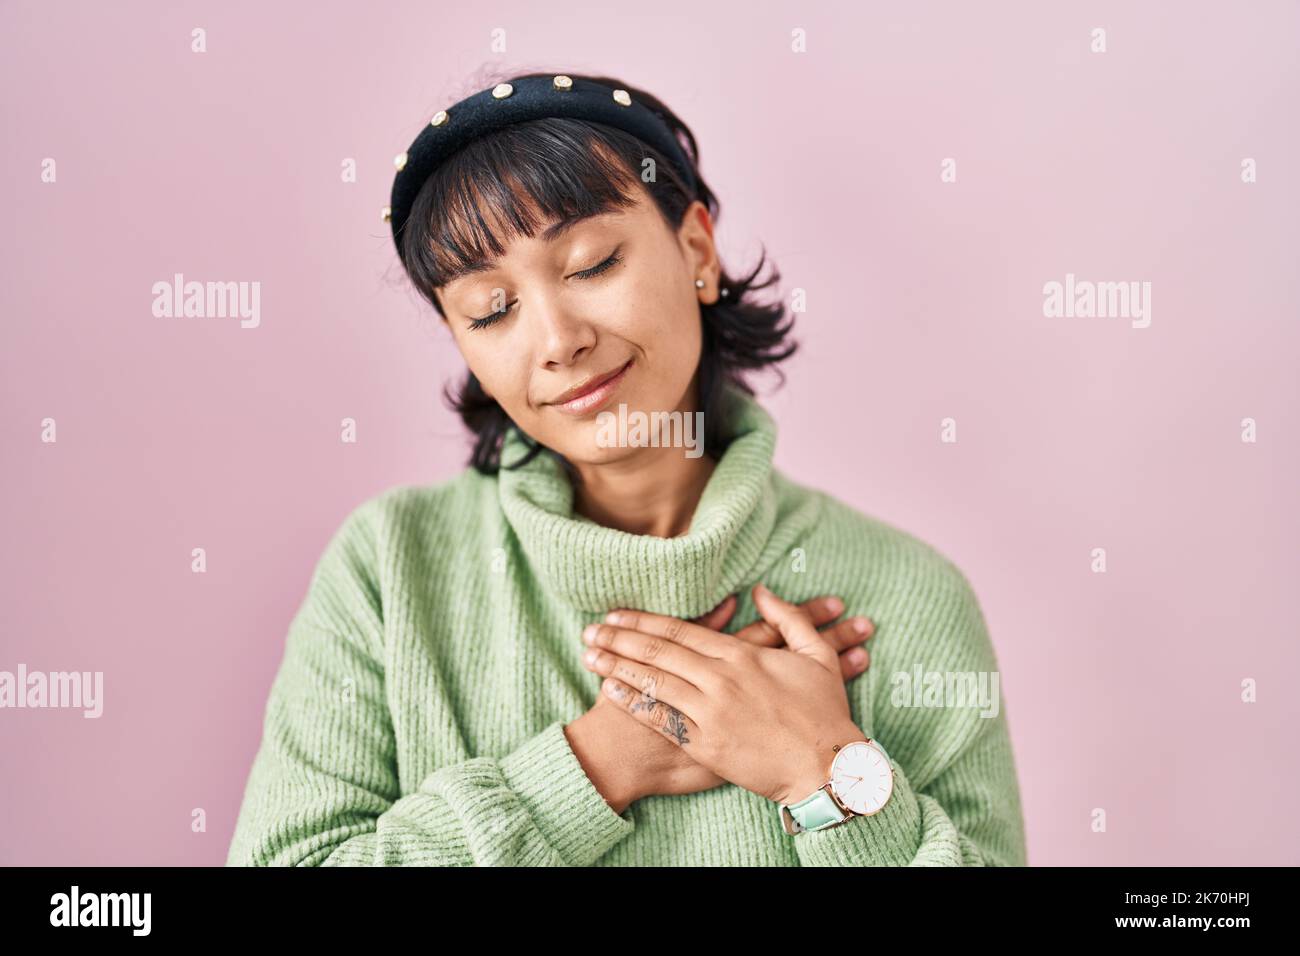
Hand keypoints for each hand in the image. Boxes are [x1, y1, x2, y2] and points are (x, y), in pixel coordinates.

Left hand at [583, 582, 866, 805]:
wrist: (826, 767)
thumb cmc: (824, 712)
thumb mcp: (817, 655)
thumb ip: (788, 618)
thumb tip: (761, 590)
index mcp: (741, 656)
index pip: (681, 631)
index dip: (644, 621)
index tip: (617, 614)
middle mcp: (720, 680)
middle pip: (659, 652)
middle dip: (620, 639)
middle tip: (590, 630)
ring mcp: (711, 714)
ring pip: (653, 682)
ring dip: (617, 666)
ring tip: (589, 655)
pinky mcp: (706, 746)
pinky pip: (661, 720)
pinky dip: (634, 704)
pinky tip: (611, 691)